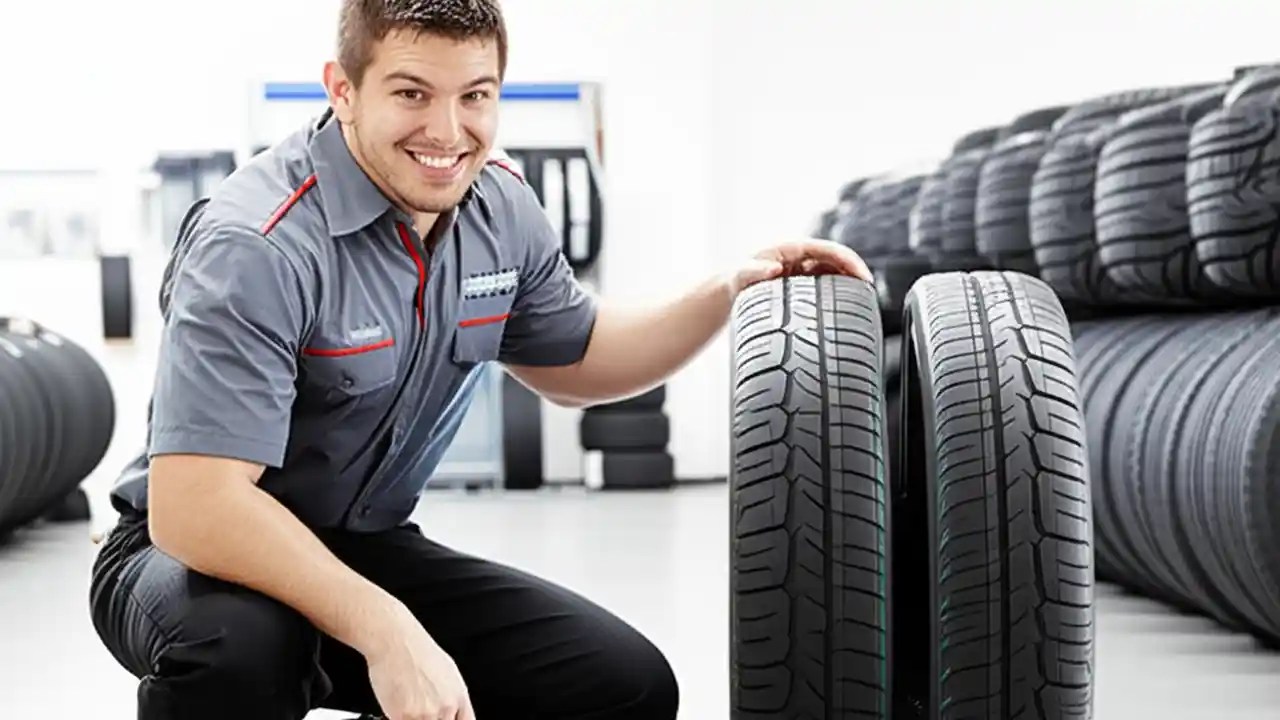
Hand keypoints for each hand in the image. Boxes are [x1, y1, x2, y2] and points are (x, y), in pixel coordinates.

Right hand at [363, 602, 474, 719]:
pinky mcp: (405, 716)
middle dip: (431, 719)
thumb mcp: (447, 672)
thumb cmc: (417, 651)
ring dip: (414, 718)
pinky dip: (397, 717)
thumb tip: (450, 709)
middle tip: (421, 711)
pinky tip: (395, 708)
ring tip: (407, 707)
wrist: (396, 641)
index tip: (446, 718)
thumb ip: (450, 696)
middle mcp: (446, 707)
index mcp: (459, 696)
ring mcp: (426, 714)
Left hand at [730, 238, 873, 295]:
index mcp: (793, 249)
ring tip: (864, 300)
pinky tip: (847, 307)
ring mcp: (805, 271)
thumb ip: (754, 271)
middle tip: (869, 291)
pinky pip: (827, 285)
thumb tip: (774, 269)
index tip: (862, 276)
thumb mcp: (743, 274)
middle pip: (837, 260)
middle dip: (855, 271)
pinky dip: (840, 293)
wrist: (732, 291)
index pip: (829, 249)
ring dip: (850, 283)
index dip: (849, 260)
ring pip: (835, 272)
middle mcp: (802, 257)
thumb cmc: (738, 279)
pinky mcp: (804, 285)